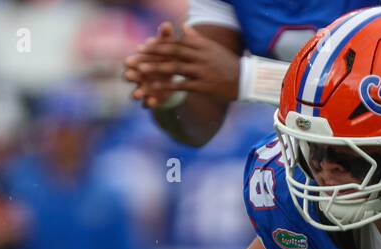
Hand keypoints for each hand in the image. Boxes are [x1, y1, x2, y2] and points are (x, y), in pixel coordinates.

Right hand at [124, 22, 182, 109]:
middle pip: (130, 76)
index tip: (131, 61)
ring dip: (136, 93)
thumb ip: (165, 37)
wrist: (173, 73)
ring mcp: (143, 88)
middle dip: (130, 76)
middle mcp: (138, 75)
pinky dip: (148, 103)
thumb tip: (167, 25)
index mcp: (139, 61)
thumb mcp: (167, 46)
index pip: (132, 61)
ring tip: (137, 95)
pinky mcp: (151, 98)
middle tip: (130, 76)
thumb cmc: (165, 56)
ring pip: (136, 92)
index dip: (132, 61)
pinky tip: (152, 102)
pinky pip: (147, 103)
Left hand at [125, 23, 240, 103]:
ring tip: (138, 71)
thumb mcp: (213, 48)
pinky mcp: (203, 85)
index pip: (175, 43)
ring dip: (155, 69)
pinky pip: (181, 85)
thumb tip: (183, 26)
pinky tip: (154, 89)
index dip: (158, 45)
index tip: (142, 46)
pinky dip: (167, 86)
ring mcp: (202, 70)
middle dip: (151, 55)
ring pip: (173, 68)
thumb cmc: (228, 65)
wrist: (247, 81)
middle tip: (133, 57)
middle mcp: (199, 56)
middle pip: (171, 53)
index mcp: (200, 46)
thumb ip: (196, 38)